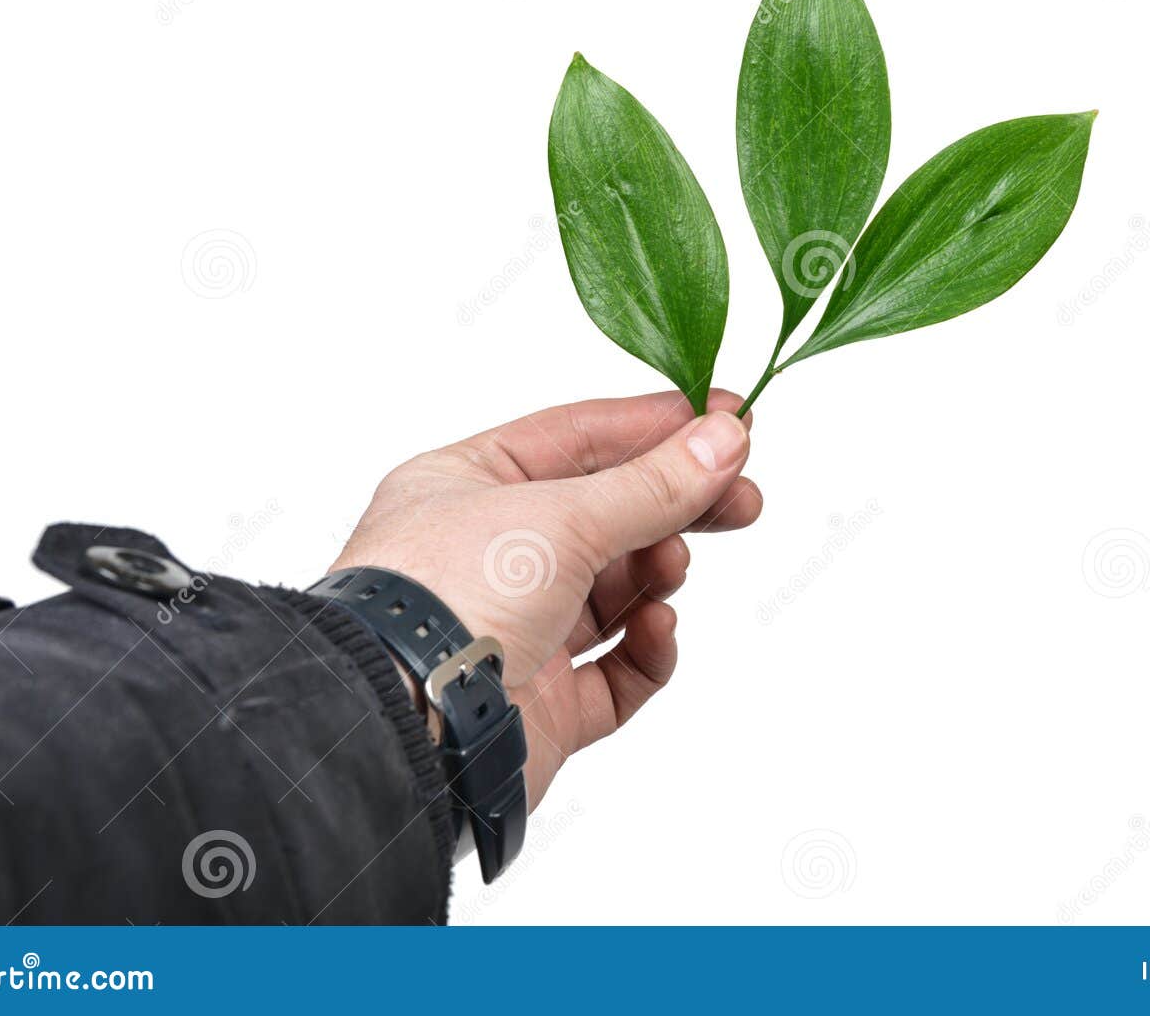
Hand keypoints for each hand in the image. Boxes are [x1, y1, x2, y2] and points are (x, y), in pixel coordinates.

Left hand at [332, 390, 760, 808]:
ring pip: (615, 592)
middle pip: (605, 513)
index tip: (732, 421)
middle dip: (676, 505)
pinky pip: (616, 672)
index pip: (577, 437)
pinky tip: (658, 629)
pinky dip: (646, 648)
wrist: (406, 728)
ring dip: (655, 574)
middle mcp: (486, 555)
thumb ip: (652, 484)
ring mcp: (515, 632)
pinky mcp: (541, 705)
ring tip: (671, 568)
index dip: (657, 426)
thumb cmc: (450, 598)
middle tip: (743, 500)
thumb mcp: (562, 517)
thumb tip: (724, 439)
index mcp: (467, 484)